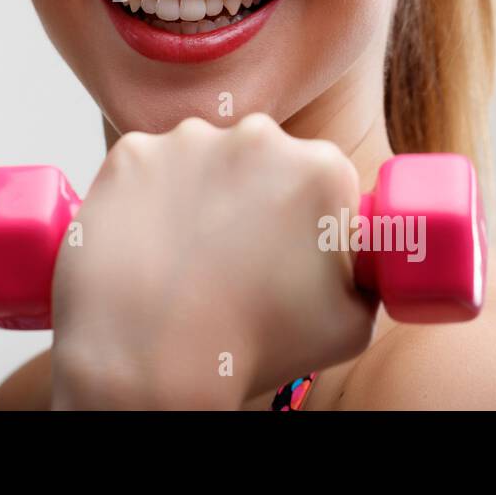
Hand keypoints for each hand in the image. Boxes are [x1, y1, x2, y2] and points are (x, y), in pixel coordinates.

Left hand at [50, 113, 377, 408]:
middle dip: (253, 196)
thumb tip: (353, 258)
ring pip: (202, 160)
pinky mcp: (132, 152)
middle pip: (261, 159)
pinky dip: (147, 198)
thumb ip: (363, 274)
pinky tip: (149, 244)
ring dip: (198, 194)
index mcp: (321, 169)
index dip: (306, 218)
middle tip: (233, 258)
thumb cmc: (251, 345)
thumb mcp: (351, 324)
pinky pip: (147, 168)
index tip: (286, 250)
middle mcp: (256, 136)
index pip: (322, 180)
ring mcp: (188, 139)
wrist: (150, 358)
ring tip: (186, 258)